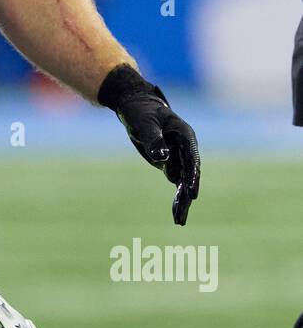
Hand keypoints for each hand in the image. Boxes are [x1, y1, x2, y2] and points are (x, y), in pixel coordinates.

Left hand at [98, 65, 200, 225]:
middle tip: (184, 211)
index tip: (191, 191)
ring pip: (184, 181)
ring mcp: (179, 157)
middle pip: (190, 172)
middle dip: (188, 192)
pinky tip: (176, 213)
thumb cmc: (141, 112)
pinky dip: (177, 197)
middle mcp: (185, 148)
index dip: (192, 174)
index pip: (191, 157)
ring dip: (183, 200)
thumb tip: (162, 157)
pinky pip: (176, 182)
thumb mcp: (145, 124)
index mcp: (184, 135)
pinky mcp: (170, 163)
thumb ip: (154, 140)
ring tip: (179, 220)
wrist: (136, 107)